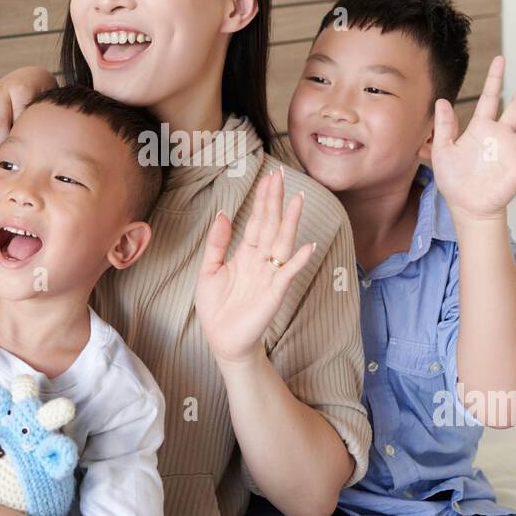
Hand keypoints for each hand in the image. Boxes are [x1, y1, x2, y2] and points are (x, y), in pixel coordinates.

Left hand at [195, 168, 315, 363]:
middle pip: (270, 225)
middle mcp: (261, 260)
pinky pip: (288, 274)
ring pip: (281, 243)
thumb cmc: (217, 307)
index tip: (269, 177)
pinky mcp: (274, 294)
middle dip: (275, 201)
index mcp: (246, 253)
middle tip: (281, 175)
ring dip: (290, 222)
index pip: (257, 220)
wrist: (222, 340)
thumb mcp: (208, 270)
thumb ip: (216, 243)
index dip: (262, 199)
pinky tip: (307, 246)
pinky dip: (298, 261)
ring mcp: (270, 275)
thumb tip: (222, 213)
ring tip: (298, 200)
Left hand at [430, 56, 515, 222]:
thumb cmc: (454, 180)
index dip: (495, 78)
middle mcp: (501, 136)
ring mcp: (514, 151)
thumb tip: (441, 101)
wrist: (467, 206)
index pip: (489, 98)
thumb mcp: (442, 150)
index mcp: (481, 128)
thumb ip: (443, 126)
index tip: (501, 59)